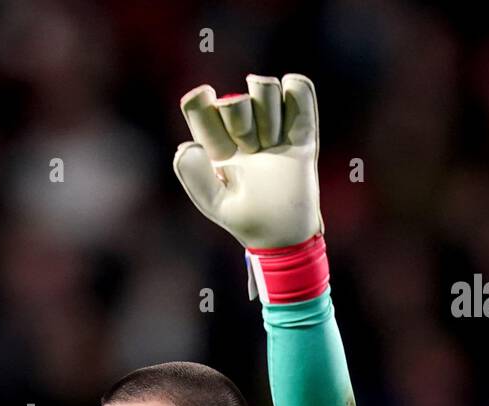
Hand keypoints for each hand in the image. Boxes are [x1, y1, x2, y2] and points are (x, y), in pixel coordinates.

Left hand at [173, 74, 321, 249]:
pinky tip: (292, 97)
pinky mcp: (300, 133)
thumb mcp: (215, 203)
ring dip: (269, 109)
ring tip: (272, 140)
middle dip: (242, 121)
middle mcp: (241, 132)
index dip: (198, 102)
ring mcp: (271, 129)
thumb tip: (187, 145)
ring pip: (266, 89)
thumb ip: (194, 177)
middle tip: (251, 148)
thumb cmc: (246, 220)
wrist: (284, 234)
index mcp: (216, 146)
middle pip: (235, 100)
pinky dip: (297, 90)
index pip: (200, 111)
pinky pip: (299, 94)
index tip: (203, 96)